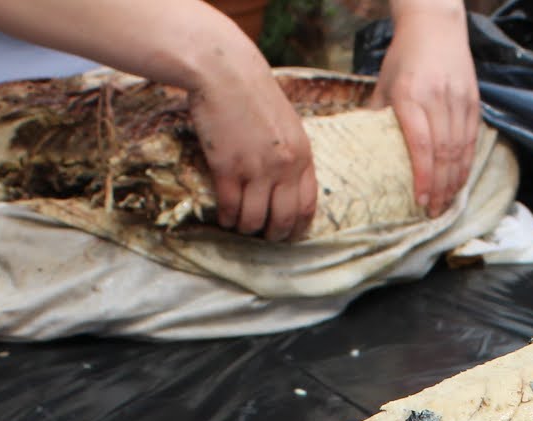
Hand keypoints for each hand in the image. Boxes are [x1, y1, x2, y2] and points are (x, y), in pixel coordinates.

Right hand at [187, 34, 317, 239]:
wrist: (224, 71)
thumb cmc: (254, 93)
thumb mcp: (287, 124)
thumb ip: (292, 153)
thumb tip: (288, 184)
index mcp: (302, 155)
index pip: (308, 205)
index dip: (299, 226)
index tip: (291, 234)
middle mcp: (283, 167)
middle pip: (284, 218)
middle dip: (275, 234)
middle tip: (266, 237)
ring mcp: (255, 169)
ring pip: (255, 219)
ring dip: (247, 229)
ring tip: (241, 227)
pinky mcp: (227, 168)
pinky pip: (230, 207)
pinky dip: (227, 218)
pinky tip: (224, 218)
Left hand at [372, 0, 480, 215]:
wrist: (436, 26)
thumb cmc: (404, 56)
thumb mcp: (385, 83)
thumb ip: (379, 117)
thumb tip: (367, 152)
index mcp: (411, 96)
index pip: (421, 145)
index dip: (423, 177)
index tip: (420, 201)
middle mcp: (438, 99)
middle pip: (444, 154)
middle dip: (440, 188)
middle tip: (434, 213)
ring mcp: (459, 101)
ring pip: (461, 150)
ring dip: (455, 182)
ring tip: (446, 204)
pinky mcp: (473, 101)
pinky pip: (472, 141)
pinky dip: (467, 165)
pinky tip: (460, 182)